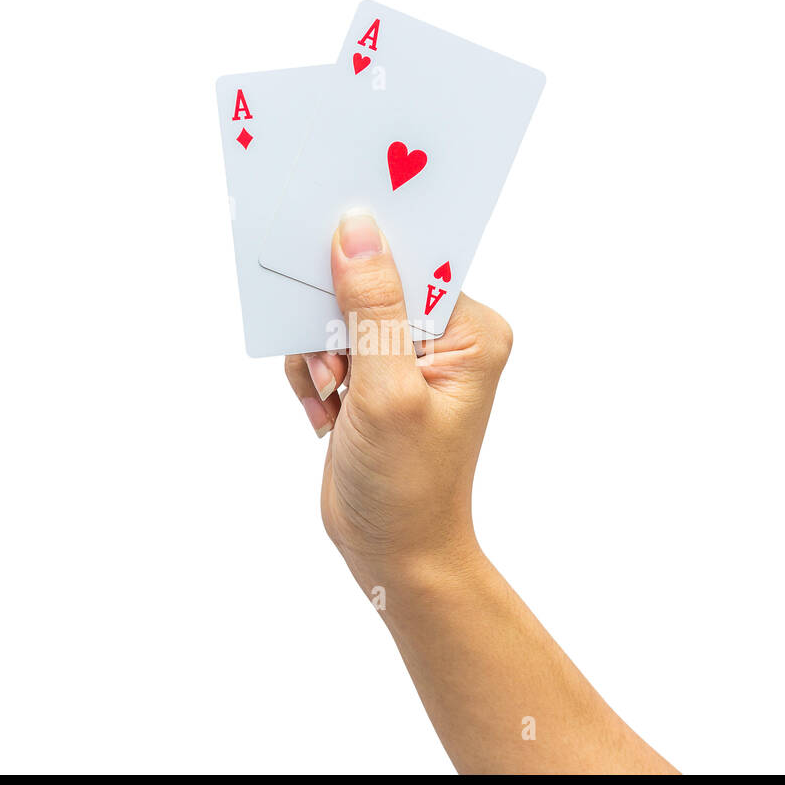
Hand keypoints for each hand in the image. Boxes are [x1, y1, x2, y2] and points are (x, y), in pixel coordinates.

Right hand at [284, 212, 512, 582]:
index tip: (327, 269)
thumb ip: (371, 308)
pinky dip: (313, 378)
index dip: (368, 260)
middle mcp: (445, 338)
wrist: (393, 553)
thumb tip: (357, 231)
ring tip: (333, 400)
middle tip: (335, 369)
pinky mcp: (373, 378)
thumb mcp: (387, 392)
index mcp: (472, 331)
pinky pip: (324, 346)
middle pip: (371, 284)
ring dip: (318, 356)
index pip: (416, 262)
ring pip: (338, 316)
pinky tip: (327, 415)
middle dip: (335, 324)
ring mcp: (406, 358)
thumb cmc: (406, 486)